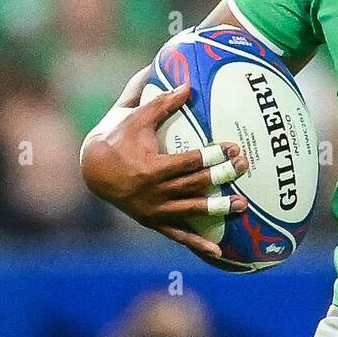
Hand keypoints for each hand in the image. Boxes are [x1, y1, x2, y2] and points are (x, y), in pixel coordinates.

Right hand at [80, 67, 248, 258]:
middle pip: (195, 185)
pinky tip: (218, 252)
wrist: (91, 170)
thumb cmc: (116, 137)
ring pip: (191, 211)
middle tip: (245, 167)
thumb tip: (187, 85)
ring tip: (243, 205)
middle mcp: (154, 192)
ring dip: (218, 209)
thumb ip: (162, 103)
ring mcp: (154, 210)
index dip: (214, 155)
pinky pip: (178, 235)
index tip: (234, 148)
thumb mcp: (135, 118)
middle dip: (222, 177)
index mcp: (151, 168)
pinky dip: (197, 244)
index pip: (189, 161)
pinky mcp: (153, 222)